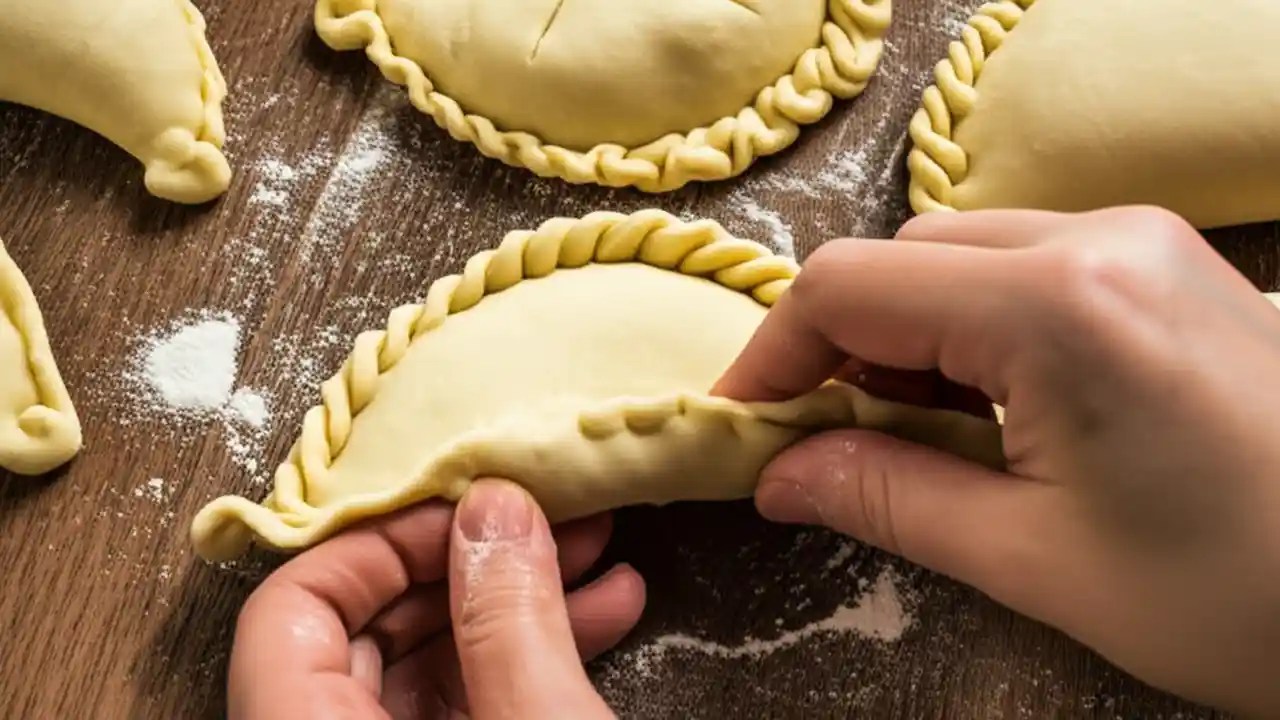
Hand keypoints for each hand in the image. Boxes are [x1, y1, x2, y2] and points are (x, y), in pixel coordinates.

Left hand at [227, 480, 643, 718]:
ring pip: (429, 662)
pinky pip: (471, 702)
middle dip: (471, 560)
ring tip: (597, 555)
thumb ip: (507, 622)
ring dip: (517, 601)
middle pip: (364, 625)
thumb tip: (492, 509)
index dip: (374, 541)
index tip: (464, 508)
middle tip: (547, 516)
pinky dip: (532, 657)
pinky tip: (604, 614)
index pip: (289, 609)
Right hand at [714, 207, 1279, 716]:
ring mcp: (1142, 244)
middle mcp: (1100, 238)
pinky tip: (988, 415)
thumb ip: (888, 499)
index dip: (776, 356)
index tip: (745, 427)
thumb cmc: (1239, 593)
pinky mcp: (1164, 267)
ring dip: (909, 342)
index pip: (852, 286)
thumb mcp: (1036, 561)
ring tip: (915, 444)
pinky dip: (974, 335)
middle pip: (903, 261)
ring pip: (961, 259)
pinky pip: (1026, 270)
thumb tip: (780, 475)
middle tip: (829, 448)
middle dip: (844, 350)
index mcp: (1059, 302)